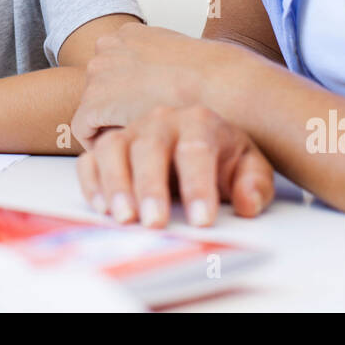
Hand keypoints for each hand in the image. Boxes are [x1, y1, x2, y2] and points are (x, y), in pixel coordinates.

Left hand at [71, 23, 249, 148]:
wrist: (217, 86)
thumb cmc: (210, 76)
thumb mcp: (179, 56)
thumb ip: (158, 65)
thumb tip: (160, 82)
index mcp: (128, 34)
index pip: (112, 68)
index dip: (124, 93)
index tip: (140, 111)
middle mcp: (107, 47)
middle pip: (99, 87)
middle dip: (114, 108)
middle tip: (138, 132)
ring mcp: (98, 73)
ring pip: (92, 109)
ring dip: (109, 126)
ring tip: (135, 144)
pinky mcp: (94, 103)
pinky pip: (83, 129)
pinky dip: (98, 143)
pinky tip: (125, 154)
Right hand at [78, 105, 274, 228]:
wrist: (200, 145)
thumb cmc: (222, 159)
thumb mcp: (249, 169)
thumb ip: (254, 184)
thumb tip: (247, 202)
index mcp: (199, 122)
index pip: (196, 150)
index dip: (198, 186)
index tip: (202, 220)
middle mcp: (161, 122)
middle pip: (150, 147)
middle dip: (152, 186)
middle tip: (156, 223)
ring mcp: (131, 132)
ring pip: (113, 148)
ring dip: (116, 184)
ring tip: (124, 218)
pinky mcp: (108, 148)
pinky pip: (90, 160)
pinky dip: (91, 183)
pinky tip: (102, 208)